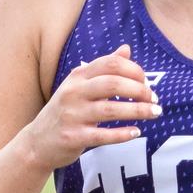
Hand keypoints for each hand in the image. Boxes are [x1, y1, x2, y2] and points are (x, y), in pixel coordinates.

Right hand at [21, 45, 159, 170]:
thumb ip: (103, 68)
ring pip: (111, 109)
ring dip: (138, 111)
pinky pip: (103, 135)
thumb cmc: (66, 111)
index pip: (111, 64)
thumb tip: (126, 49)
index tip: (147, 82)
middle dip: (140, 90)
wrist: (37, 142)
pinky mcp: (73, 137)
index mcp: (78, 76)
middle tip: (155, 99)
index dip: (134, 70)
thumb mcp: (79, 85)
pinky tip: (137, 132)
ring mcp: (72, 115)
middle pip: (113, 84)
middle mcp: (73, 92)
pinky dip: (123, 134)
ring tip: (155, 113)